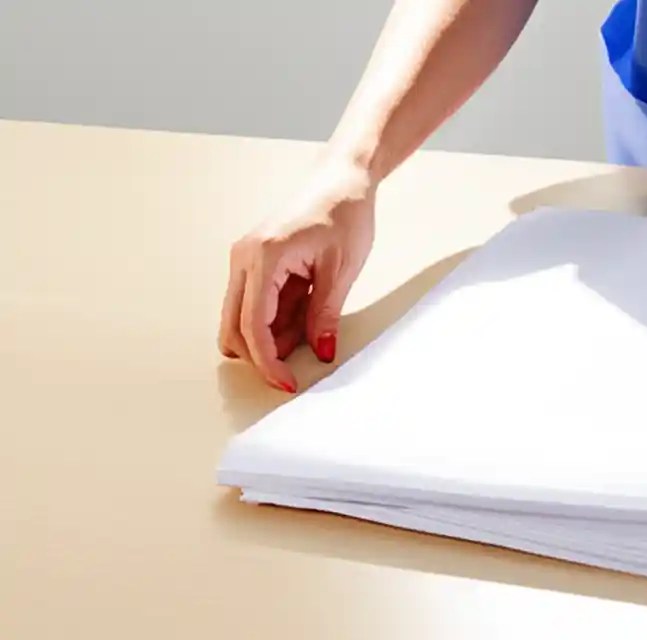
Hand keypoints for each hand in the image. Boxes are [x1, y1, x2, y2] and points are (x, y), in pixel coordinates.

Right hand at [218, 159, 376, 391]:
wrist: (343, 179)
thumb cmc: (345, 213)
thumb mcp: (341, 270)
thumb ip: (324, 314)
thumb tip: (318, 351)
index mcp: (263, 257)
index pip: (253, 325)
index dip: (268, 362)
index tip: (287, 384)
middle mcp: (243, 258)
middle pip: (234, 328)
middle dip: (260, 357)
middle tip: (293, 374)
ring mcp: (245, 260)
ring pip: (240, 318)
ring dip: (268, 338)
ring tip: (310, 331)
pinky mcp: (255, 263)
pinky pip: (255, 303)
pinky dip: (274, 321)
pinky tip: (304, 317)